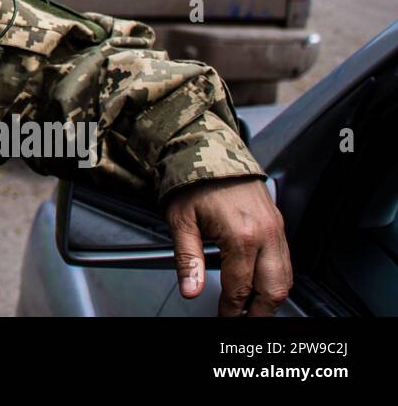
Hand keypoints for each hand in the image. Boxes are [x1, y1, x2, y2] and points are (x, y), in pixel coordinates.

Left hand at [164, 176, 292, 316]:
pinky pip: (286, 259)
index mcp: (241, 235)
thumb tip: (190, 289)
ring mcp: (275, 227)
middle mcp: (265, 233)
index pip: (240, 287)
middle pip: (273, 288)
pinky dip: (277, 277)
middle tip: (244, 320)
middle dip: (260, 311)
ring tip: (254, 309)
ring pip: (285, 276)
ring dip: (272, 297)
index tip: (224, 317)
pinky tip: (263, 283)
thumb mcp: (181, 220)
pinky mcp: (277, 221)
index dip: (231, 308)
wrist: (209, 148)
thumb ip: (187, 259)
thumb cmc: (193, 181)